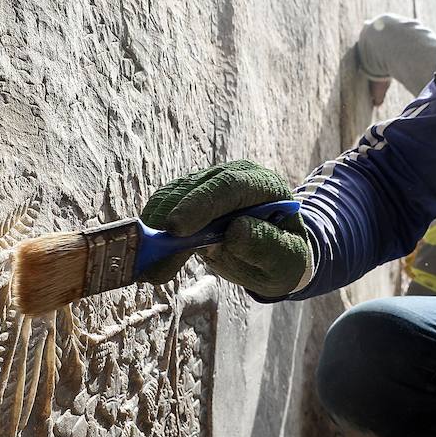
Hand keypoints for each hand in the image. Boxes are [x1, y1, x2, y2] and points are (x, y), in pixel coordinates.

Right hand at [139, 160, 311, 296]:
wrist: (276, 256)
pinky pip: (167, 208)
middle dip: (170, 214)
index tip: (176, 229)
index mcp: (264, 185)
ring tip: (148, 260)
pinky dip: (154, 231)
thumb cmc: (285, 258)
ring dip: (156, 224)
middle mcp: (234, 176)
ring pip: (175, 195)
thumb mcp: (287, 260)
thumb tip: (236, 231)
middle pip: (195, 186)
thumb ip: (267, 245)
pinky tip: (151, 256)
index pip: (230, 185)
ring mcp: (211, 185)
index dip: (200, 204)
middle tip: (150, 246)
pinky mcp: (192, 199)